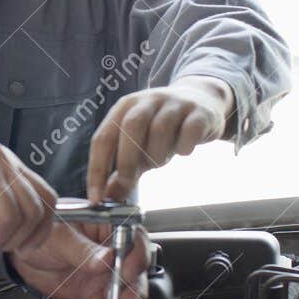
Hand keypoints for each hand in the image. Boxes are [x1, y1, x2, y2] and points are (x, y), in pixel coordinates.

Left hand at [9, 223, 148, 298]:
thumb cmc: (42, 234)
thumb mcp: (59, 237)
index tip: (127, 270)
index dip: (136, 254)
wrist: (24, 256)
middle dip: (135, 288)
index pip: (133, 237)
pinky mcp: (95, 295)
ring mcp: (105, 276)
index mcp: (107, 227)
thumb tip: (107, 259)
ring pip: (126, 293)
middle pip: (136, 269)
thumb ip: (83, 249)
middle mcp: (113, 252)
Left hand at [87, 76, 234, 201]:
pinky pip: (189, 131)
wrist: (201, 100)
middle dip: (126, 161)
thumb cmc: (163, 127)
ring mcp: (174, 104)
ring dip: (156, 155)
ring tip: (159, 162)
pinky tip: (183, 151)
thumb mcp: (139, 144)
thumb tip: (108, 197)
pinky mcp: (198, 112)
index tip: (97, 198)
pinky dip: (183, 147)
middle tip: (127, 183)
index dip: (97, 169)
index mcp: (125, 107)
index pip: (103, 137)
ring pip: (160, 129)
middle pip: (130, 127)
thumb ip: (123, 169)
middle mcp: (147, 100)